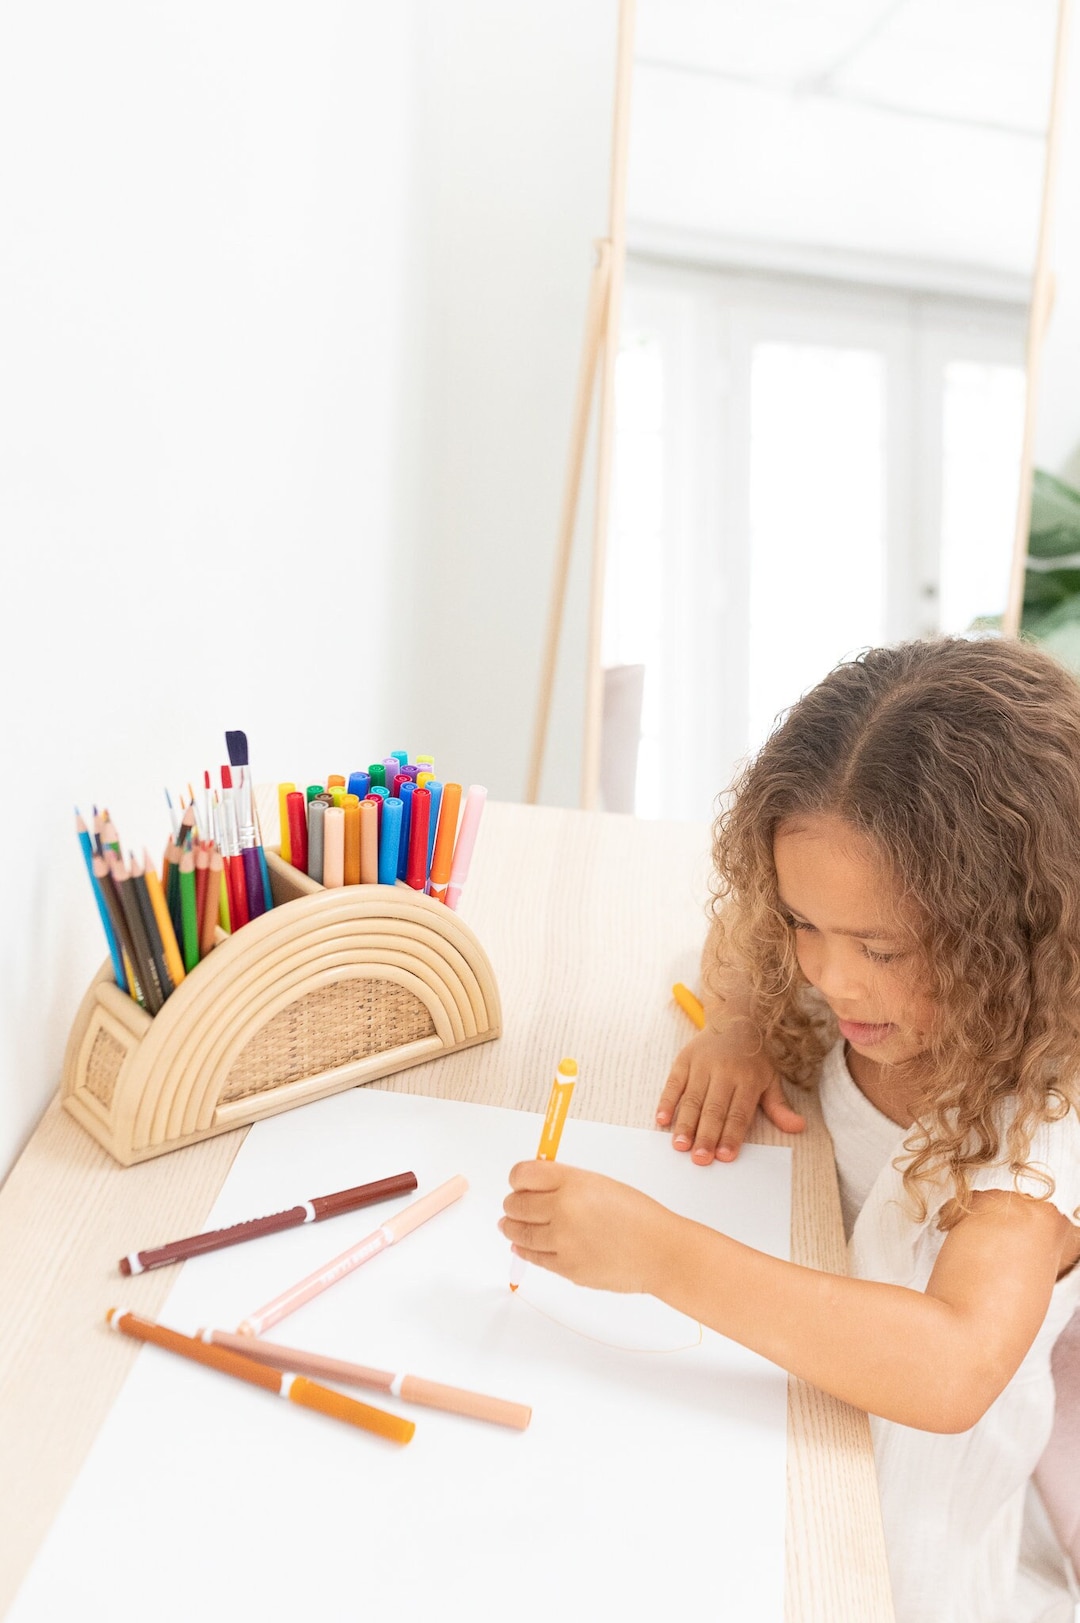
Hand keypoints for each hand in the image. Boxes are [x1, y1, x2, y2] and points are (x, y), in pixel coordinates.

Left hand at [499, 1160, 674, 1292]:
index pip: (524, 1174)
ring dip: (511, 1228)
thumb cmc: (639, 1216)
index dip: (517, 1178)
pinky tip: (521, 1246)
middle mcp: (563, 1209)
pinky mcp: (566, 1267)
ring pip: (520, 1233)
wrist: (660, 1251)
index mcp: (573, 1182)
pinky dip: (525, 1251)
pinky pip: (535, 1257)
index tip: (517, 1183)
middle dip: (512, 1205)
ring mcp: (562, 1241)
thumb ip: (567, 1184)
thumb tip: (537, 1189)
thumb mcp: (601, 1185)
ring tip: (508, 1225)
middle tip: (512, 1206)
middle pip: (517, 1205)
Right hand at [656, 1027, 804, 1163]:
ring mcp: (702, 1063)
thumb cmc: (754, 1056)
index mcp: (748, 1078)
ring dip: (685, 1124)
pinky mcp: (684, 1059)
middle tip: (700, 1159)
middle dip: (706, 1135)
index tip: (724, 1156)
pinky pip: (673, 1083)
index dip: (731, 1135)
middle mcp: (724, 1070)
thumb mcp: (771, 1078)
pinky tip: (662, 1120)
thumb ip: (779, 1106)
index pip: (738, 1113)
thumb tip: (798, 1128)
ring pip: (692, 1099)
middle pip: (714, 1108)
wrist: (735, 1017)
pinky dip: (666, 1101)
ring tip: (680, 1146)